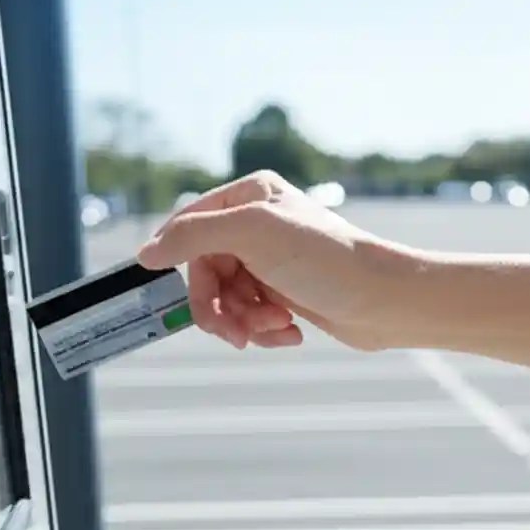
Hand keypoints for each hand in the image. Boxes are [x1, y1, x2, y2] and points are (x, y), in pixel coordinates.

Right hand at [137, 171, 413, 350]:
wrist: (384, 301)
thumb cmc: (326, 258)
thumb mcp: (252, 233)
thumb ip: (194, 236)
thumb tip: (145, 252)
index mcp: (250, 195)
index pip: (190, 224)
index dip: (175, 257)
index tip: (162, 285)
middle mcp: (259, 223)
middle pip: (205, 270)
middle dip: (219, 305)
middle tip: (235, 332)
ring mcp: (271, 259)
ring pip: (226, 298)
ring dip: (244, 321)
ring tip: (274, 328)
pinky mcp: (285, 292)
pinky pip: (251, 316)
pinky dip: (264, 330)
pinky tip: (290, 334)